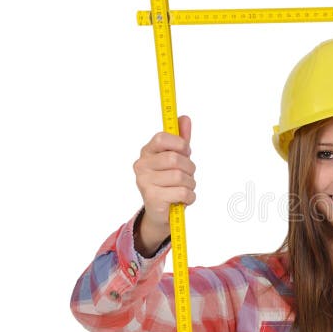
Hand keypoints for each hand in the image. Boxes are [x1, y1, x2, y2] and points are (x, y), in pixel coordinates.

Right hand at [132, 115, 195, 254]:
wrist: (161, 213)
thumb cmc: (169, 182)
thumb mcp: (177, 159)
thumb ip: (181, 140)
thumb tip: (185, 118)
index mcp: (147, 152)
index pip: (162, 138)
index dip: (179, 144)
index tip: (186, 151)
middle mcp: (141, 165)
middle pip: (175, 159)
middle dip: (189, 167)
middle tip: (188, 175)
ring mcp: (144, 182)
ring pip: (180, 177)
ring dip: (190, 184)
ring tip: (184, 188)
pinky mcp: (152, 198)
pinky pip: (182, 192)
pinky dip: (190, 197)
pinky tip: (183, 199)